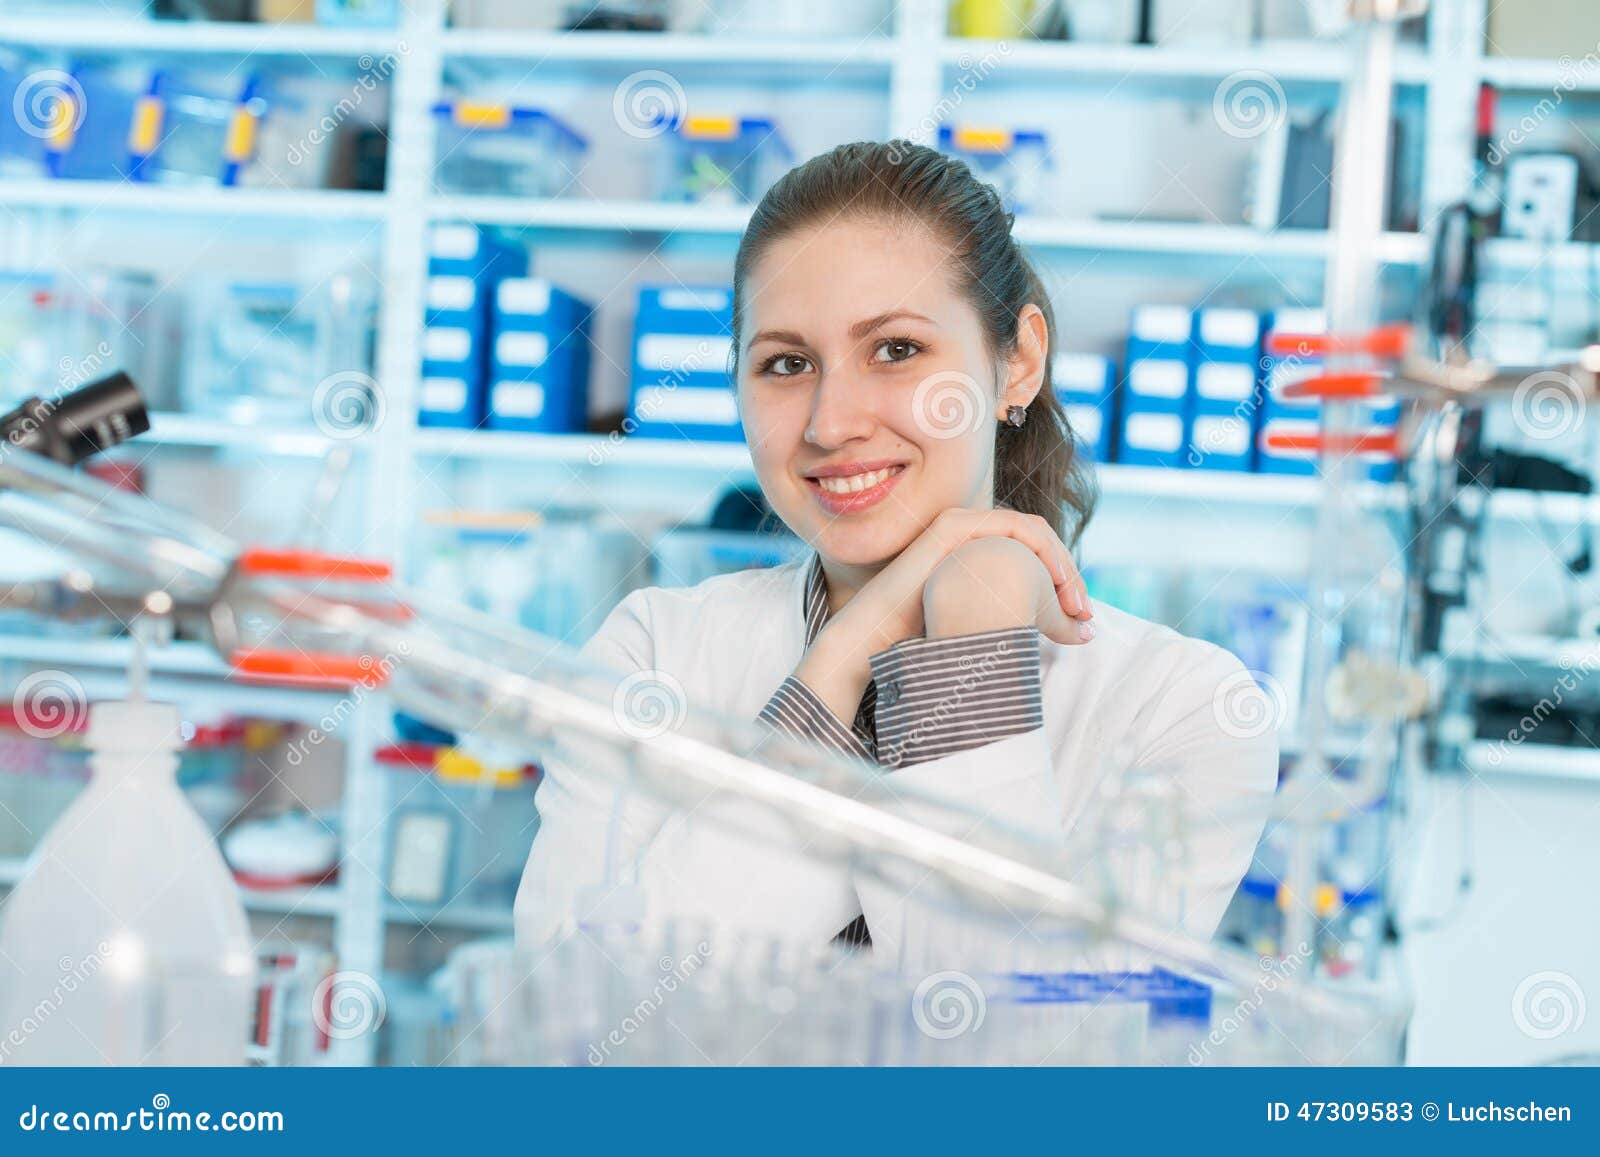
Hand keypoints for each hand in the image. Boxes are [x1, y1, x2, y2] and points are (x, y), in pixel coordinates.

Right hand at [795, 509, 1091, 720]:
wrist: (874, 638)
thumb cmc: (920, 640)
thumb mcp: (980, 628)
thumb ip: (1017, 623)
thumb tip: (1078, 637)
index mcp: (976, 554)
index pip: (1036, 556)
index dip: (1065, 584)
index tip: (1082, 621)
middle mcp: (972, 535)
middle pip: (1041, 543)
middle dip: (1070, 577)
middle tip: (1085, 615)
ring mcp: (962, 526)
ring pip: (1035, 531)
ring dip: (1062, 564)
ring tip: (1073, 603)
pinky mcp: (954, 526)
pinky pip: (1016, 526)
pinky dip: (1044, 549)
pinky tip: (1054, 582)